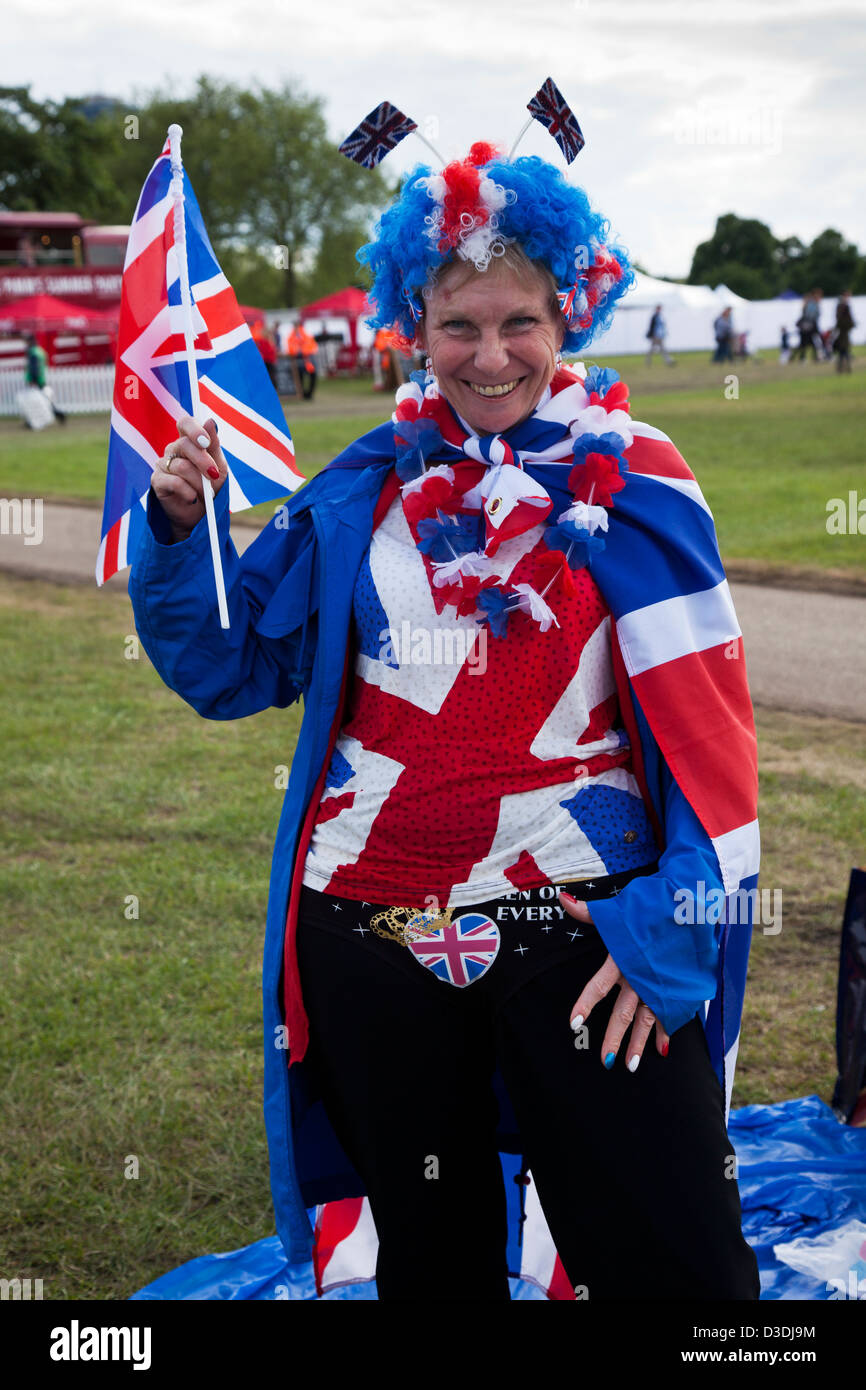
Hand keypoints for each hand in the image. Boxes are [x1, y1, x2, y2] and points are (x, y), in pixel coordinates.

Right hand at [151, 415, 227, 539]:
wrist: (201, 515)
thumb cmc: (210, 487)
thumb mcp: (219, 466)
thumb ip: (214, 445)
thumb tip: (211, 420)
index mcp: (188, 441)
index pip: (185, 423)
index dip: (194, 429)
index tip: (205, 442)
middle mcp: (173, 450)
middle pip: (184, 444)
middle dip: (203, 461)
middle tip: (213, 475)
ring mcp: (163, 464)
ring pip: (181, 466)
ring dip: (199, 482)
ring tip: (206, 493)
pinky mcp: (157, 481)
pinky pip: (173, 482)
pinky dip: (188, 491)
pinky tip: (192, 498)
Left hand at [558, 891, 669, 1071]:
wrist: (691, 903)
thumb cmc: (651, 904)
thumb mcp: (619, 908)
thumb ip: (589, 912)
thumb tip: (562, 899)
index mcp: (622, 959)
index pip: (598, 987)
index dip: (585, 1005)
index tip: (574, 1024)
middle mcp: (640, 976)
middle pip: (622, 1013)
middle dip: (614, 1039)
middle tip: (605, 1061)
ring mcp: (661, 984)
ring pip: (647, 1020)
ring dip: (638, 1043)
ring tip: (630, 1066)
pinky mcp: (679, 986)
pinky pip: (672, 1014)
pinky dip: (667, 1032)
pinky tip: (663, 1049)